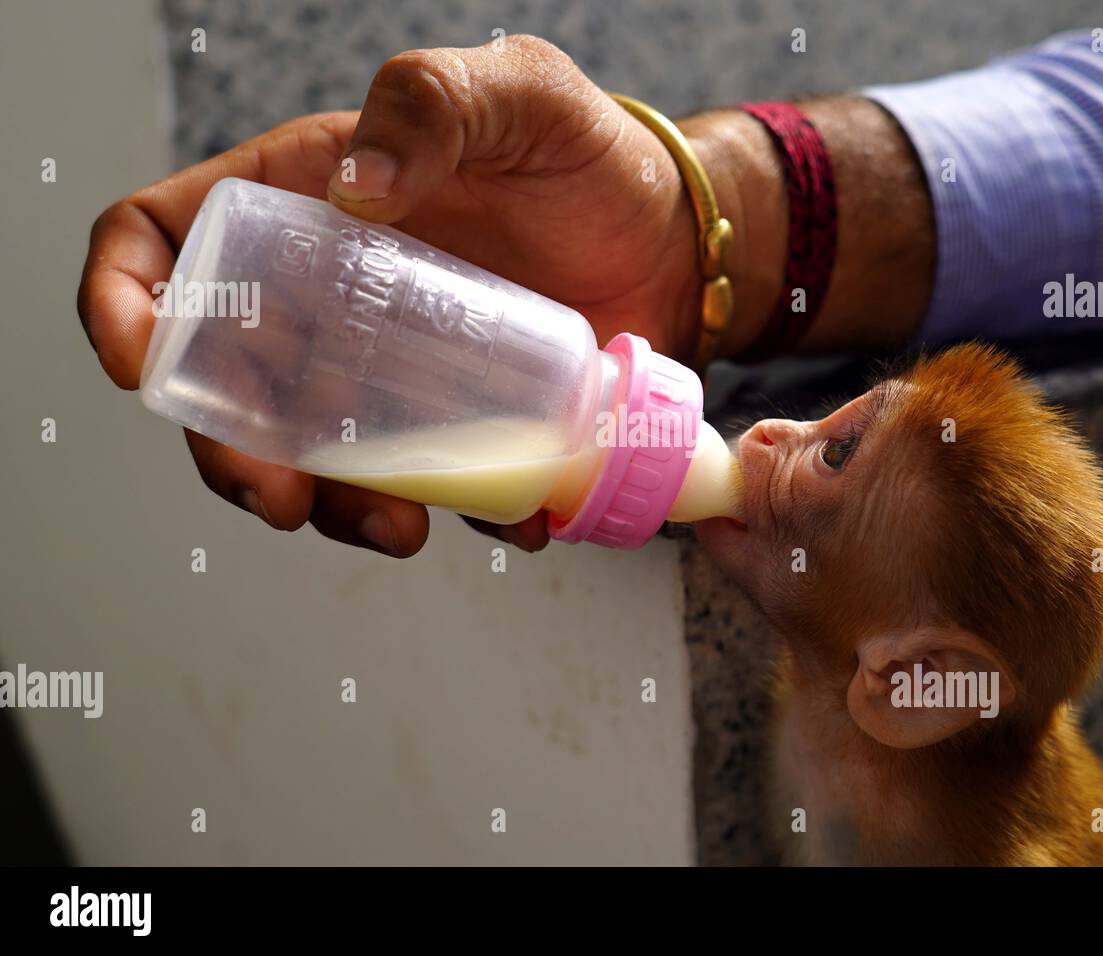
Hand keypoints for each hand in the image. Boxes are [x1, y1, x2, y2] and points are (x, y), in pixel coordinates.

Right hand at [78, 35, 705, 555]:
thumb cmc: (590, 155)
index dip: (124, 301)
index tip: (140, 369)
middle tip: (280, 498)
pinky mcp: (450, 420)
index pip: (167, 239)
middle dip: (230, 451)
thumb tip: (354, 190)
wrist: (676, 241)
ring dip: (331, 508)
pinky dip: (450, 513)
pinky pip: (422, 482)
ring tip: (397, 529)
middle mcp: (328, 292)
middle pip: (226, 378)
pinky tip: (504, 517)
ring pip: (312, 451)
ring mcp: (385, 366)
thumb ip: (433, 104)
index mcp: (305, 200)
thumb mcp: (518, 95)